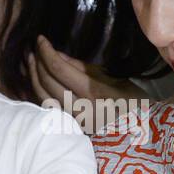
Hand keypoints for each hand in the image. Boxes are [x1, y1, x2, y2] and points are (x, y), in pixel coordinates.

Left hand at [28, 36, 148, 120]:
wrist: (143, 133)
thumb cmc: (133, 102)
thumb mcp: (112, 78)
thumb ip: (82, 68)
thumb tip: (57, 56)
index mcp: (93, 92)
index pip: (59, 68)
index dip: (46, 51)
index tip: (40, 39)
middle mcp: (80, 109)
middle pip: (47, 82)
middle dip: (36, 63)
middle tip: (33, 49)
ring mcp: (74, 122)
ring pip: (42, 98)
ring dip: (33, 78)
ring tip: (30, 63)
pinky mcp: (72, 130)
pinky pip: (48, 109)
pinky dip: (39, 94)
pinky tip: (36, 82)